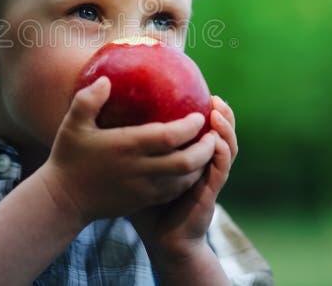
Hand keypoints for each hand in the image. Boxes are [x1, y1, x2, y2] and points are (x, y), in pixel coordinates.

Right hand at [37, 77, 217, 225]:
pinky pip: (174, 191)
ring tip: (206, 148)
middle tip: (212, 134)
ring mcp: (143, 189)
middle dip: (205, 148)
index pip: (169, 137)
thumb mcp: (72, 124)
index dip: (190, 127)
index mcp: (126, 147)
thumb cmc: (69, 157)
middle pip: (186, 162)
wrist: (63, 200)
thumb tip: (107, 79)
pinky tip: (189, 167)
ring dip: (200, 165)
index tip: (200, 115)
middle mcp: (139, 169)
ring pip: (184, 180)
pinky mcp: (143, 201)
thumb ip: (89, 99)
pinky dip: (187, 179)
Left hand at [130, 95, 237, 264]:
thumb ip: (129, 148)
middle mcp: (200, 164)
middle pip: (218, 132)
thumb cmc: (144, 206)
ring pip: (226, 147)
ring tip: (217, 110)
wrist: (161, 241)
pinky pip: (221, 167)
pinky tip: (216, 140)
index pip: (200, 128)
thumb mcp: (133, 171)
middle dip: (220, 113)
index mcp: (184, 156)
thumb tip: (106, 119)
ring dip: (225, 128)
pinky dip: (222, 151)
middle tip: (212, 95)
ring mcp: (208, 177)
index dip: (201, 110)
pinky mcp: (211, 191)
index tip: (193, 89)